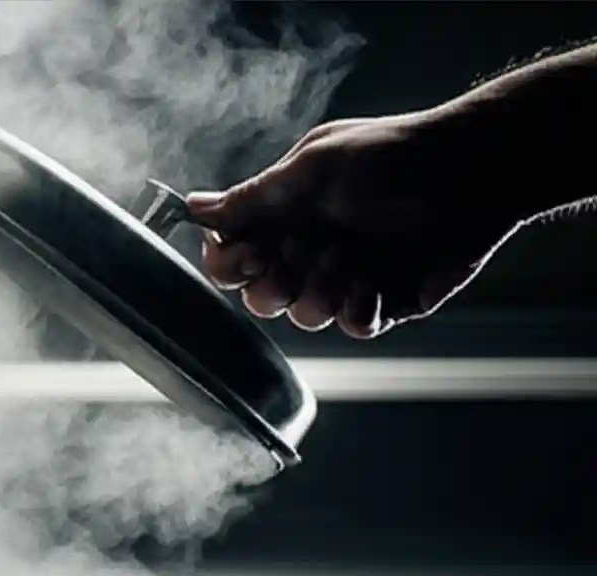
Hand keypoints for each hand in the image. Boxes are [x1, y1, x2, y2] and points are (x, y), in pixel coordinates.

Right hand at [187, 110, 520, 338]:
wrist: (473, 175)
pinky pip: (353, 327)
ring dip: (322, 292)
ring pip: (303, 316)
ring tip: (352, 260)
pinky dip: (361, 309)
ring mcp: (345, 278)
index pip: (231, 256)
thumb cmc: (391, 158)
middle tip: (297, 260)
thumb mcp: (311, 169)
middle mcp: (307, 249)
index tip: (246, 253)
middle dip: (272, 286)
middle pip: (259, 296)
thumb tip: (192, 205)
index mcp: (283, 215)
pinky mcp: (383, 302)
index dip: (230, 263)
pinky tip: (377, 282)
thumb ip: (251, 197)